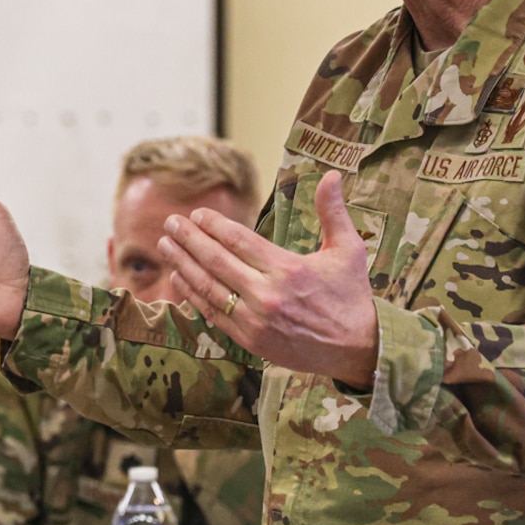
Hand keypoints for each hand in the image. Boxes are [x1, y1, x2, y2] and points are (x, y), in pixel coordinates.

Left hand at [161, 170, 378, 385]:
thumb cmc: (352, 296)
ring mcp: (256, 320)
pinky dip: (192, 294)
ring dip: (183, 264)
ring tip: (165, 245)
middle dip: (189, 238)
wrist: (359, 350)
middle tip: (171, 222)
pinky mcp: (250, 340)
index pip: (239, 240)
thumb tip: (331, 174)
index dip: (213, 224)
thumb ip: (333, 212)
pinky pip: (213, 313)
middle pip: (216, 260)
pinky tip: (178, 278)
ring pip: (208, 287)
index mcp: (289, 269)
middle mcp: (268, 294)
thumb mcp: (349, 250)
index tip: (197, 213)